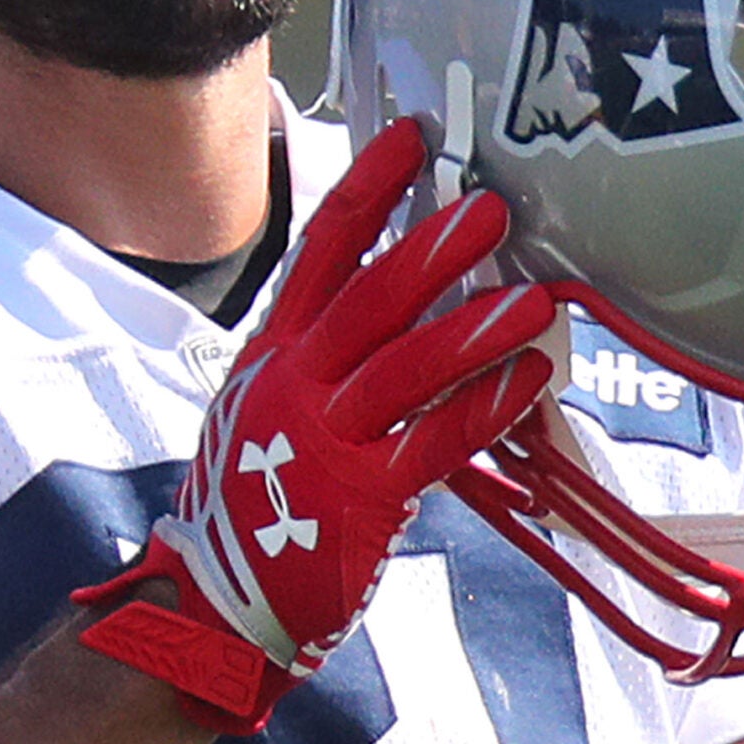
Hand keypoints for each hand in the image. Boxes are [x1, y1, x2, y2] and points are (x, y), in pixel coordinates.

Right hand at [77, 119, 556, 732]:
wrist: (213, 602)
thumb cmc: (256, 500)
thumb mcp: (266, 406)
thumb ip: (325, 355)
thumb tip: (411, 300)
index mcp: (274, 352)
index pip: (322, 251)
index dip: (368, 191)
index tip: (412, 141)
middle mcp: (295, 384)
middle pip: (369, 300)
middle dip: (432, 251)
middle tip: (488, 211)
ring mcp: (323, 439)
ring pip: (406, 368)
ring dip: (473, 329)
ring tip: (530, 299)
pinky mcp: (358, 498)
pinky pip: (431, 444)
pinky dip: (482, 411)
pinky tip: (526, 382)